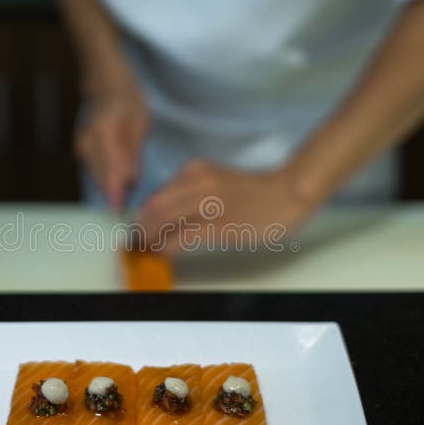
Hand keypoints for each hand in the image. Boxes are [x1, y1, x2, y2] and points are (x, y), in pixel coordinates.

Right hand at [75, 83, 148, 209]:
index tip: (118, 208)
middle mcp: (86, 139)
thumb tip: (130, 179)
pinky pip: (95, 174)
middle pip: (99, 175)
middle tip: (128, 210)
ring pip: (96, 178)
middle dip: (114, 194)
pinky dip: (106, 183)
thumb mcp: (140, 123)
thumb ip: (133, 151)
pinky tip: (118, 192)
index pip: (109, 165)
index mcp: (103, 128)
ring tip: (126, 203)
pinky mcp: (82, 154)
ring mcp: (81, 146)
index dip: (114, 189)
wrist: (107, 91)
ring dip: (110, 190)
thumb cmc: (128, 105)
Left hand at [135, 160, 317, 253]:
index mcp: (194, 169)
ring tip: (147, 251)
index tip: (139, 229)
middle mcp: (196, 181)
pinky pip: (181, 237)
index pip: (157, 194)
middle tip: (137, 244)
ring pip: (162, 222)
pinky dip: (166, 248)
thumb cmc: (254, 191)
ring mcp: (207, 202)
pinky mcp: (218, 224)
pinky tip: (163, 255)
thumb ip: (191, 191)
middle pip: (153, 208)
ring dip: (149, 240)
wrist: (286, 194)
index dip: (142, 215)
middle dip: (140, 229)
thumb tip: (167, 213)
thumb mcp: (215, 181)